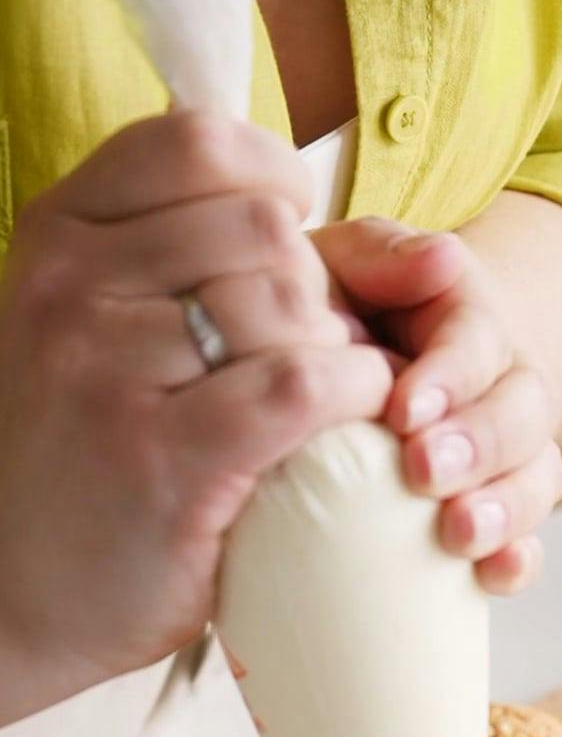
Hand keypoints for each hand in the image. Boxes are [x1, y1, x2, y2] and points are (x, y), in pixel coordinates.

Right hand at [0, 110, 391, 721]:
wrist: (18, 594)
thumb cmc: (82, 460)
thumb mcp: (92, 329)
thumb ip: (173, 257)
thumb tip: (311, 212)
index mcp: (55, 237)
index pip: (196, 142)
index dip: (273, 181)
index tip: (293, 242)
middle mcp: (70, 290)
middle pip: (260, 228)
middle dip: (313, 284)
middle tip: (312, 348)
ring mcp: (111, 371)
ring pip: (286, 303)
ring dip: (335, 346)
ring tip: (321, 397)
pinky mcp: (166, 457)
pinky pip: (298, 385)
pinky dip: (352, 392)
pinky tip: (352, 418)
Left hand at [314, 217, 561, 594]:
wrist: (360, 380)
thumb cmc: (339, 320)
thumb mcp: (342, 271)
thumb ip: (379, 254)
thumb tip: (440, 258)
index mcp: (468, 318)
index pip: (477, 340)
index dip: (450, 376)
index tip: (404, 410)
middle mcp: (503, 385)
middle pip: (521, 410)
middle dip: (479, 443)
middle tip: (426, 471)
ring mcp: (510, 455)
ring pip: (538, 476)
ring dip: (504, 507)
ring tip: (459, 532)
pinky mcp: (501, 514)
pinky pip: (530, 541)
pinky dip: (519, 561)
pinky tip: (493, 577)